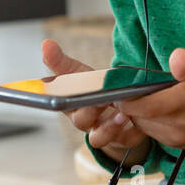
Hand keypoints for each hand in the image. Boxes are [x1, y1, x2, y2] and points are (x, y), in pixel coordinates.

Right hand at [40, 39, 148, 153]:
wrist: (115, 111)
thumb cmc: (92, 91)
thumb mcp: (78, 74)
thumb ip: (61, 61)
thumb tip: (46, 44)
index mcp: (70, 104)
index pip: (59, 101)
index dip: (58, 99)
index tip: (66, 93)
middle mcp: (84, 121)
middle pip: (80, 120)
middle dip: (89, 110)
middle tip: (100, 99)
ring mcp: (101, 132)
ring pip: (99, 137)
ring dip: (109, 127)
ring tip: (123, 114)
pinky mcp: (121, 139)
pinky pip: (125, 140)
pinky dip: (132, 132)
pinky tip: (138, 121)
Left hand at [115, 47, 184, 151]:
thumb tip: (175, 56)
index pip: (146, 106)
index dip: (127, 99)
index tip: (119, 88)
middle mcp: (181, 124)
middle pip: (140, 117)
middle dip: (129, 104)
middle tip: (127, 89)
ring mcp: (179, 138)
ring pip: (143, 126)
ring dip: (138, 113)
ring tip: (142, 97)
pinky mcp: (178, 146)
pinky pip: (153, 133)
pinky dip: (148, 122)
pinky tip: (156, 109)